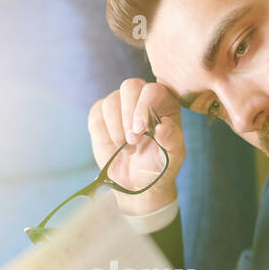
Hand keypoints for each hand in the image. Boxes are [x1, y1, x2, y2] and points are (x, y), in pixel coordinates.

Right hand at [87, 78, 184, 215]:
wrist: (137, 183)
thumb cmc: (159, 166)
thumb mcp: (172, 156)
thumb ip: (172, 139)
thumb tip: (162, 125)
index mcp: (163, 102)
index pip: (152, 90)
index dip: (143, 107)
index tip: (140, 130)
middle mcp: (140, 98)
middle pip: (129, 86)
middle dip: (128, 115)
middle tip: (133, 140)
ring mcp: (119, 105)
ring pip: (111, 102)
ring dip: (117, 129)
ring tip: (128, 149)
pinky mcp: (100, 116)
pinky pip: (96, 115)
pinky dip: (104, 133)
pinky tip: (116, 146)